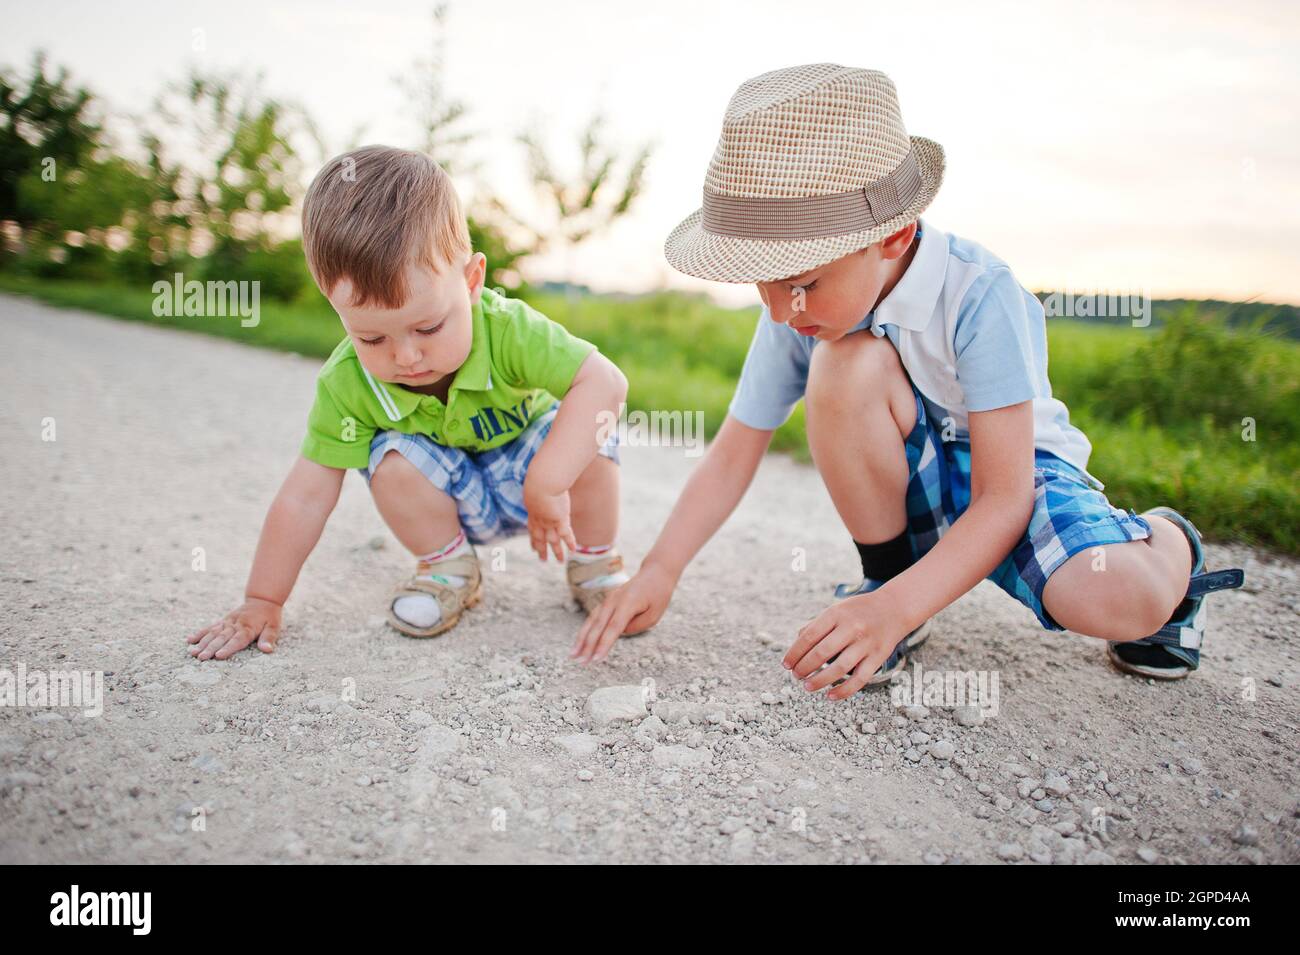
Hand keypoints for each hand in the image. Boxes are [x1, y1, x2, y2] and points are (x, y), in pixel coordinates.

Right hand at [187, 597, 282, 660]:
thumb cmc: (269, 617)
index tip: (218, 656)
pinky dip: (200, 633)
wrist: (262, 600)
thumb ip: (269, 638)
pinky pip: (210, 627)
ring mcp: (227, 622)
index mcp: (248, 628)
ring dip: (202, 643)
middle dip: (211, 648)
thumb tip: (267, 650)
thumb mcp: (274, 627)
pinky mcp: (223, 621)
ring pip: (213, 633)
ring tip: (193, 653)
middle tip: (201, 658)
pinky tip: (189, 640)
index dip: (228, 648)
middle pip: (222, 638)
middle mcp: (235, 625)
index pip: (237, 640)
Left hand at [524, 485, 576, 562]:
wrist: (542, 481)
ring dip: (557, 552)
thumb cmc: (539, 477)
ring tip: (560, 561)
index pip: (533, 529)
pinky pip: (566, 535)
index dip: (533, 540)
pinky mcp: (560, 520)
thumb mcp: (535, 483)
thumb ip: (537, 485)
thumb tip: (536, 478)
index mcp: (533, 512)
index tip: (533, 548)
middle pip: (540, 539)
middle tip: (542, 560)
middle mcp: (540, 520)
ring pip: (553, 541)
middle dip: (541, 550)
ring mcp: (550, 522)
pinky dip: (570, 543)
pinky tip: (574, 551)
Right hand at [571, 563, 673, 662]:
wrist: (655, 573)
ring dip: (581, 640)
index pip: (614, 628)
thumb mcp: (654, 615)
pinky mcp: (606, 602)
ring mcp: (608, 600)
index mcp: (628, 603)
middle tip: (581, 663)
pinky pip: (594, 618)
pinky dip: (586, 632)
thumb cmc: (657, 596)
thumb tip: (617, 633)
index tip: (596, 660)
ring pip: (592, 622)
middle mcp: (614, 600)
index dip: (604, 645)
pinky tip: (579, 644)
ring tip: (573, 656)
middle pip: (598, 626)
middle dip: (588, 646)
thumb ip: (635, 626)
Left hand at [782, 588, 910, 699]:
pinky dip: (844, 690)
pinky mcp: (878, 657)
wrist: (894, 608)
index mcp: (836, 614)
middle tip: (796, 676)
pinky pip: (860, 679)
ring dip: (820, 680)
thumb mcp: (836, 610)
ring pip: (839, 668)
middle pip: (822, 652)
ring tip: (807, 686)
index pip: (809, 636)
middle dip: (804, 667)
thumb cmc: (859, 611)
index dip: (795, 653)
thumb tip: (796, 646)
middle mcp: (851, 628)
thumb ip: (816, 625)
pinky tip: (830, 696)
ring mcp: (866, 643)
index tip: (786, 664)